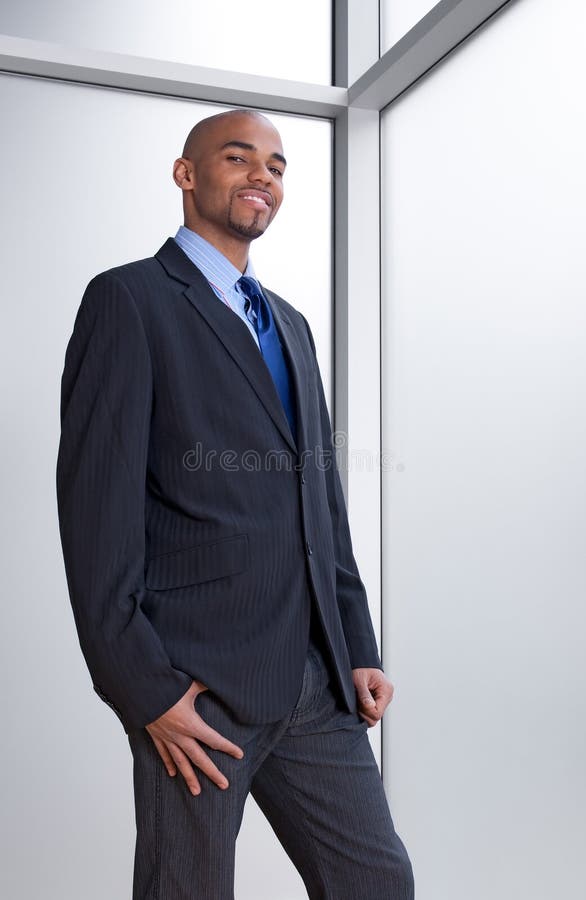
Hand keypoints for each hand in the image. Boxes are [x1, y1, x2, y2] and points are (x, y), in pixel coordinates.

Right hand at [145, 681, 243, 795]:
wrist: (141, 692)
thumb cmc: (166, 686)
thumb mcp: (189, 685)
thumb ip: (205, 685)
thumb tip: (220, 679)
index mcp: (191, 724)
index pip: (214, 739)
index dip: (228, 747)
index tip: (239, 755)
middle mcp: (180, 735)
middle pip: (199, 758)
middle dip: (213, 773)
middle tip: (224, 785)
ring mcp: (167, 738)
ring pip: (180, 762)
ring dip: (189, 778)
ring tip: (197, 792)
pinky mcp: (156, 736)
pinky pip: (164, 753)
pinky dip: (169, 764)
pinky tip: (173, 774)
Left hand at [352, 668, 394, 726]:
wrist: (362, 661)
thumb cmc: (361, 668)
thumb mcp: (360, 680)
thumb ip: (364, 694)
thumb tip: (369, 707)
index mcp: (386, 690)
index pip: (378, 713)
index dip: (366, 712)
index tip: (358, 704)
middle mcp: (387, 696)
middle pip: (376, 716)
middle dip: (364, 712)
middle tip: (357, 701)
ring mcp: (383, 699)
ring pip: (373, 715)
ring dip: (364, 710)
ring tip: (358, 699)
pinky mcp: (379, 700)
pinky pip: (372, 710)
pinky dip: (365, 708)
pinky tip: (360, 700)